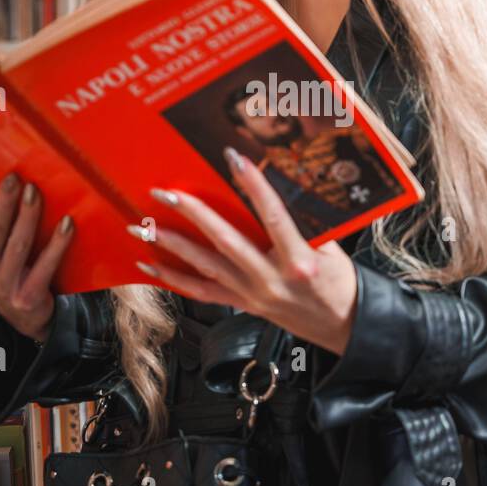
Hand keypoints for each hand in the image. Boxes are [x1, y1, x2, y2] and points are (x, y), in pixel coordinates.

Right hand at [0, 151, 74, 343]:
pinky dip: (58, 244)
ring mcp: (3, 284)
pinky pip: (45, 266)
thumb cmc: (8, 267)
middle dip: (3, 202)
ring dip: (27, 217)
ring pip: (17, 245)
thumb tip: (4, 173)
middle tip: (14, 176)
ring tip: (35, 192)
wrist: (24, 316)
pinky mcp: (28, 296)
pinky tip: (68, 223)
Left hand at [135, 148, 358, 356]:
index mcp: (298, 260)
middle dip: (192, 214)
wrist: (343, 326)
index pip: (271, 215)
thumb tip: (279, 187)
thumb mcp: (331, 249)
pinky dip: (173, 278)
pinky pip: (201, 292)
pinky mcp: (242, 305)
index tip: (233, 158)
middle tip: (165, 194)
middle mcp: (270, 279)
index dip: (252, 184)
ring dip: (171, 244)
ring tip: (143, 226)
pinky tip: (150, 265)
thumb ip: (304, 222)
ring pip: (205, 266)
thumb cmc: (339, 285)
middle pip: (225, 240)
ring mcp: (252, 294)